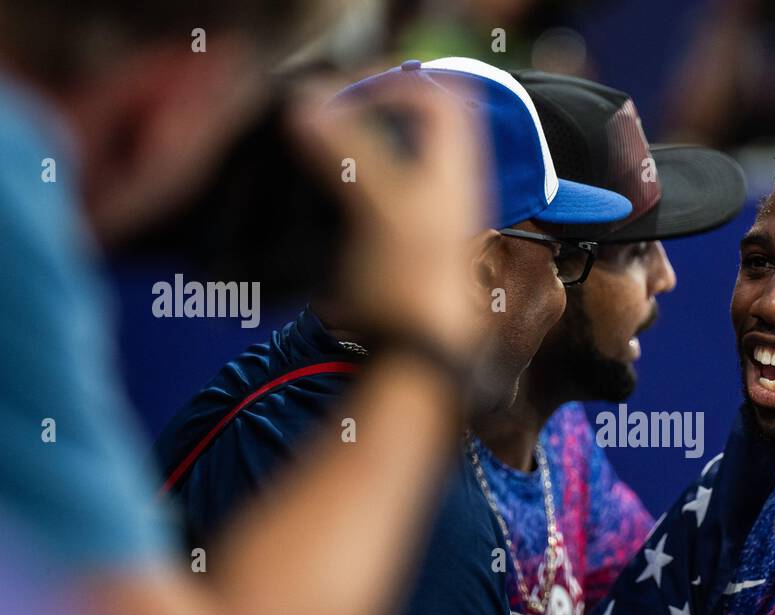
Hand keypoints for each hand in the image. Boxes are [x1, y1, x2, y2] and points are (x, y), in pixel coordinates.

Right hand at [289, 78, 485, 358]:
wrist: (416, 358)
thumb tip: (307, 100)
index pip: (442, 99)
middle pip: (421, 128)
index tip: (350, 93)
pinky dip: (354, 182)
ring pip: (401, 162)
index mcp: (454, 175)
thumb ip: (347, 150)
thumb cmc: (407, 285)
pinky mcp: (405, 251)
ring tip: (317, 148)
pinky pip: (384, 197)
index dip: (399, 83)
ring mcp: (429, 223)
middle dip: (374, 113)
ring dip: (361, 147)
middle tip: (328, 116)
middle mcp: (449, 194)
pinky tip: (323, 194)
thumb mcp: (378, 208)